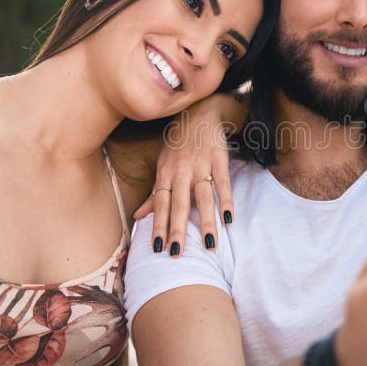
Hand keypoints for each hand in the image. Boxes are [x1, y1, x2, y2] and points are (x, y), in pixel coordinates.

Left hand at [133, 94, 236, 256]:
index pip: (160, 204)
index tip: (158, 247)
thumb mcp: (163, 166)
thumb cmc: (178, 144)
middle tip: (177, 253)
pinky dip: (226, 200)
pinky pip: (223, 182)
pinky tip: (229, 218)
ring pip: (202, 197)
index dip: (159, 225)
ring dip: (205, 221)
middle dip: (178, 229)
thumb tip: (138, 217)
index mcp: (166, 174)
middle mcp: (181, 171)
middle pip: (179, 204)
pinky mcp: (219, 158)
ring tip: (208, 244)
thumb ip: (155, 194)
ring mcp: (201, 164)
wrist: (199, 112)